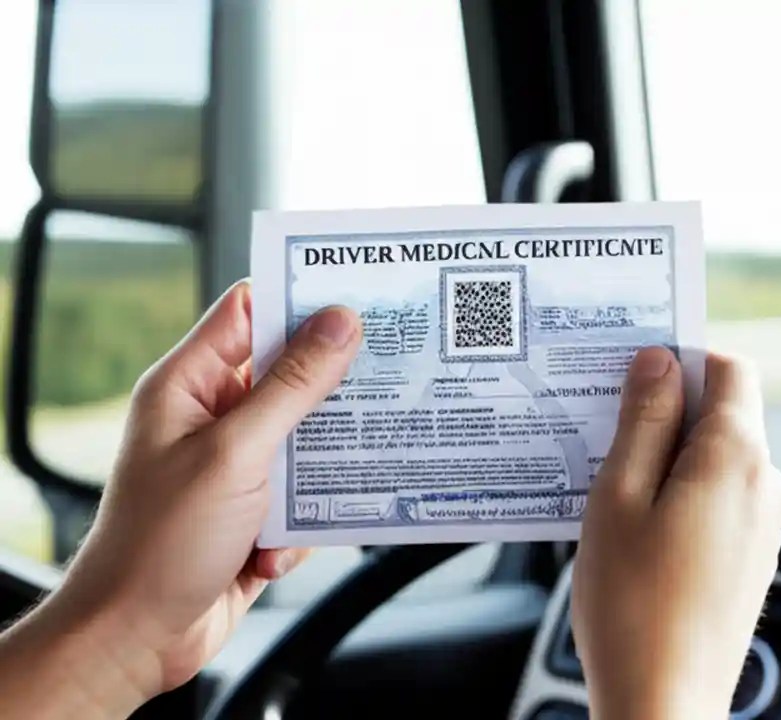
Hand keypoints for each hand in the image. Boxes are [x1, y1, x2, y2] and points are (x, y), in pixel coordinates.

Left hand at [0, 281, 361, 717]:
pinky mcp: (253, 511)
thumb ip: (292, 386)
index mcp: (188, 385)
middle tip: (381, 381)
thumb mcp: (235, 452)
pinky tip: (273, 549)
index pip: (248, 315)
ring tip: (331, 482)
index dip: (299, 300)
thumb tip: (338, 324)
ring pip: (306, 440)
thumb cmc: (159, 544)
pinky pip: (305, 495)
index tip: (358, 296)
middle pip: (289, 377)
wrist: (135, 638)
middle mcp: (210, 418)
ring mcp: (233, 466)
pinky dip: (303, 521)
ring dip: (318, 469)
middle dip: (331, 390)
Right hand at [570, 348, 780, 719]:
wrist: (665, 703)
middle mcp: (765, 484)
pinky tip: (635, 527)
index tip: (634, 368)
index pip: (731, 367)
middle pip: (722, 413)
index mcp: (738, 457)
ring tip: (610, 491)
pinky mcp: (753, 557)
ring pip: (715, 460)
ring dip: (666, 458)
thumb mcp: (619, 496)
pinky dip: (680, 495)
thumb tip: (659, 361)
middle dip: (665, 411)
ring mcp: (765, 524)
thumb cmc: (633, 607)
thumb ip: (644, 420)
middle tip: (603, 432)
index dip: (683, 357)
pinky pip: (718, 500)